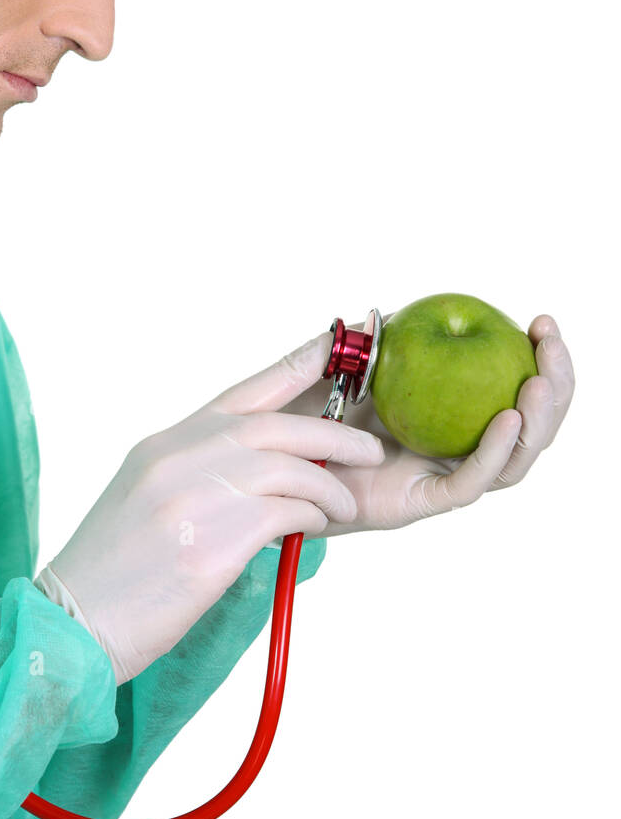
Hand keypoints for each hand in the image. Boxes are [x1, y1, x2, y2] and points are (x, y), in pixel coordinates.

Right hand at [37, 331, 385, 682]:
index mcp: (165, 443)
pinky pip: (285, 514)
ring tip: (345, 507)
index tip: (336, 347)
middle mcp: (178, 458)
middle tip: (369, 450)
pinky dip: (311, 518)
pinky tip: (316, 530)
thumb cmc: (115, 570)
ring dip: (329, 487)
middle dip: (333, 434)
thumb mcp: (147, 495)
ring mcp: (193, 498)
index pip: (242, 391)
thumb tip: (260, 467)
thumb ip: (198, 470)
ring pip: (289, 469)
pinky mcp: (210, 545)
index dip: (296, 365)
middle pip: (276, 427)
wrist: (74, 622)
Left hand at [280, 313, 574, 532]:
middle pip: (525, 424)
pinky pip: (466, 483)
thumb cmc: (296, 419)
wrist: (266, 471)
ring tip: (538, 384)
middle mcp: (449, 444)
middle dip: (552, 384)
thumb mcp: (327, 367)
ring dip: (534, 422)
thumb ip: (356, 342)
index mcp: (442, 410)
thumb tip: (385, 316)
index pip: (506, 385)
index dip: (535, 357)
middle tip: (551, 345)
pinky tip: (505, 421)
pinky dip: (492, 454)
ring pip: (510, 460)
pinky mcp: (418, 502)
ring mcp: (436, 475)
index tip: (540, 321)